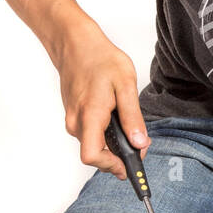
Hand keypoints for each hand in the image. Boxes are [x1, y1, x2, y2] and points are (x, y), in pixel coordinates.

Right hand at [53, 24, 149, 177]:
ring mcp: (72, 118)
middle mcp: (76, 122)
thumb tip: (139, 143)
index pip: (92, 156)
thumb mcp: (125, 85)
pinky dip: (104, 134)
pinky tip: (116, 119)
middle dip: (118, 156)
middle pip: (94, 154)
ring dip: (111, 145)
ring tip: (130, 129)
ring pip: (92, 144)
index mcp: (90, 116)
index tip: (129, 169)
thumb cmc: (100, 59)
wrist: (75, 44)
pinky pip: (89, 134)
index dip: (111, 166)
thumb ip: (132, 117)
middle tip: (140, 145)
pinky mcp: (73, 114)